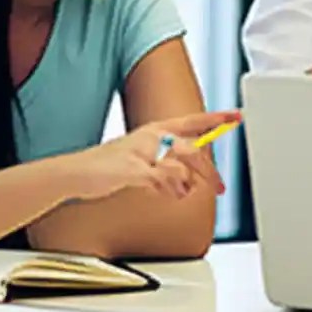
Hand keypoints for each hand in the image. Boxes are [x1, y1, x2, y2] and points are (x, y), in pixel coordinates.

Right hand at [60, 111, 240, 201]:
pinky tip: (170, 195)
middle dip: (210, 172)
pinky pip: (163, 179)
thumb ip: (165, 161)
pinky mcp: (132, 168)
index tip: (236, 116)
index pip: (192, 120)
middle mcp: (151, 136)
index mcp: (155, 129)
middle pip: (193, 150)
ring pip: (182, 165)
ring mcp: (141, 151)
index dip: (215, 119)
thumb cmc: (108, 167)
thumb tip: (188, 176)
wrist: (75, 173)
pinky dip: (171, 190)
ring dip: (186, 184)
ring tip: (181, 194)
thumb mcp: (141, 157)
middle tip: (220, 187)